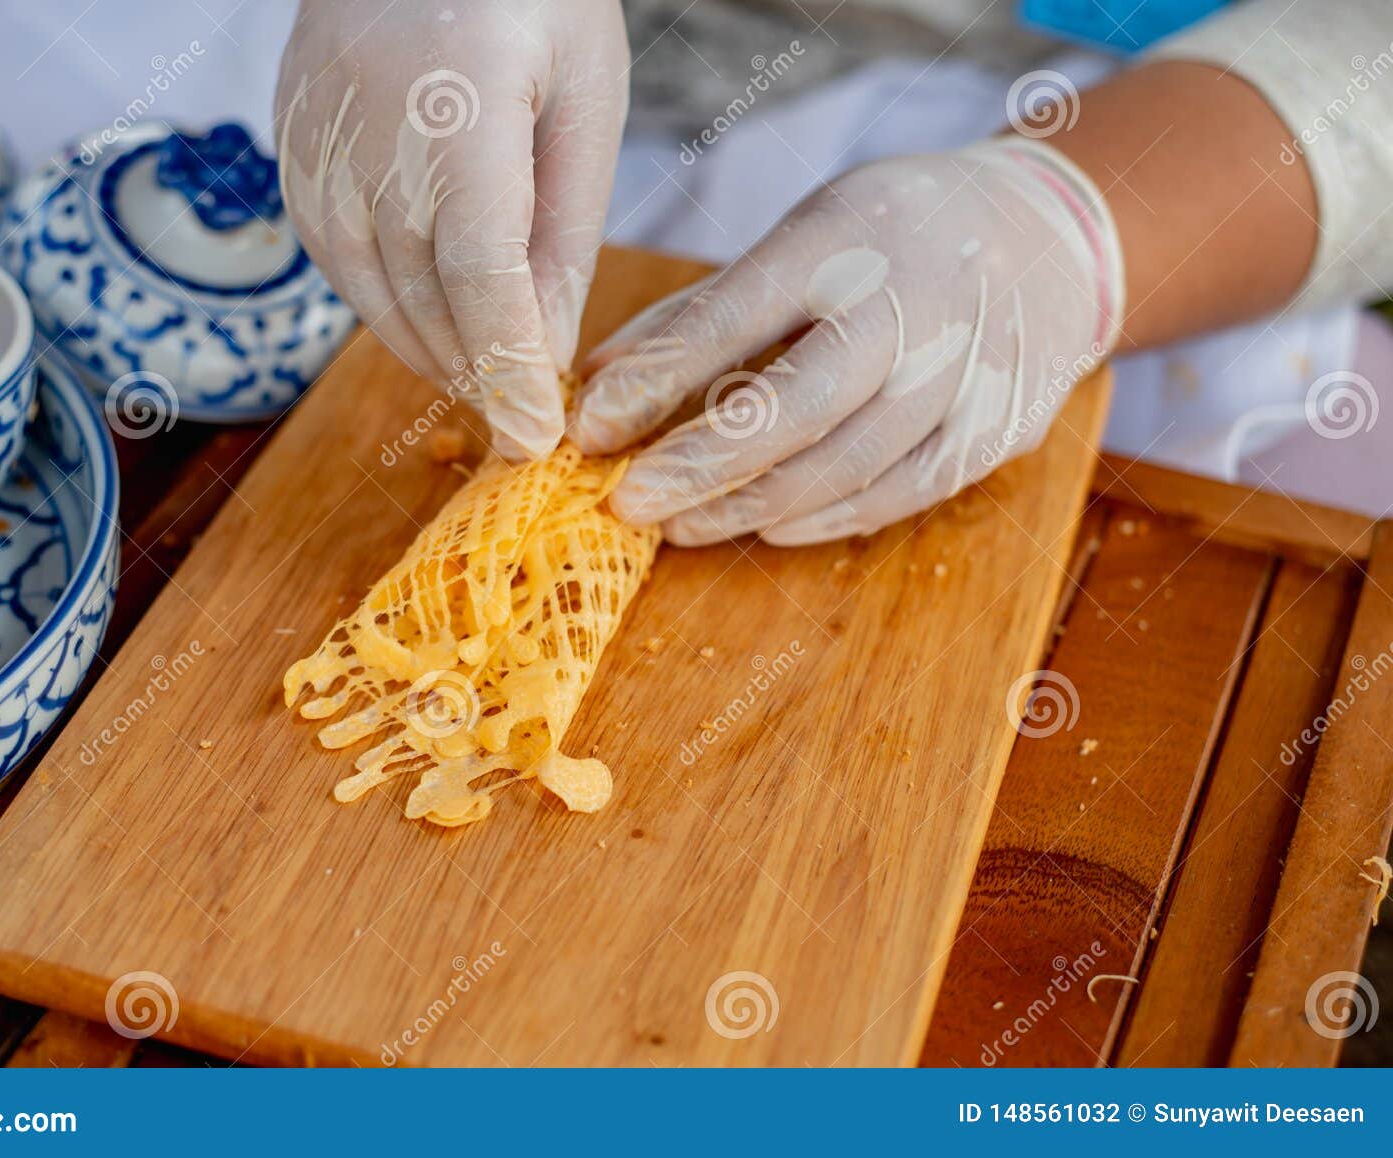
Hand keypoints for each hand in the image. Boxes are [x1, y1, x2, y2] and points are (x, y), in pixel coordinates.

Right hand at [275, 0, 628, 459]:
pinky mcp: (292, 156)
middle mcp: (367, 145)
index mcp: (457, 124)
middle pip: (427, 307)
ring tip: (488, 379)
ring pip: (376, 299)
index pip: (481, 287)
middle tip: (525, 422)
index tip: (534, 441)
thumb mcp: (585, 100)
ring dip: (435, 351)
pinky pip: (340, 265)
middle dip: (481, 377)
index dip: (508, 374)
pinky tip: (434, 318)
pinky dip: (390, 306)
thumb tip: (544, 350)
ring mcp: (315, 152)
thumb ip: (564, 231)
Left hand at [569, 138, 1123, 543]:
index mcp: (845, 237)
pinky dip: (828, 517)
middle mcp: (914, 304)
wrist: (1051, 238)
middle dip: (700, 463)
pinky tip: (767, 527)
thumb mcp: (803, 234)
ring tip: (679, 525)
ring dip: (751, 505)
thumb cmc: (895, 234)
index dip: (656, 379)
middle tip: (626, 504)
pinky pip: (903, 492)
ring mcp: (967, 371)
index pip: (734, 314)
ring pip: (847, 463)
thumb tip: (604, 381)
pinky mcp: (998, 428)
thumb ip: (705, 310)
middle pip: (795, 405)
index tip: (588, 428)